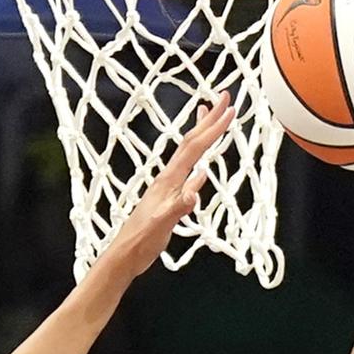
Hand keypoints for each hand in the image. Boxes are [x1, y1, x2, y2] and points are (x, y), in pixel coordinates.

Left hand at [99, 98, 234, 279]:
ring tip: (209, 115)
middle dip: (209, 119)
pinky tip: (200, 165)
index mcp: (169, 181)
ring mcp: (167, 186)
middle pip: (191, 142)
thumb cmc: (141, 242)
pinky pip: (185, 171)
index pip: (195, 149)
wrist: (123, 255)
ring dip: (201, 132)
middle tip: (225, 97)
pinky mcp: (167, 196)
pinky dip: (195, 160)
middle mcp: (167, 178)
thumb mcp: (161, 224)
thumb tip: (198, 185)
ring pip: (187, 152)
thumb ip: (179, 205)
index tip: (229, 110)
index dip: (213, 129)